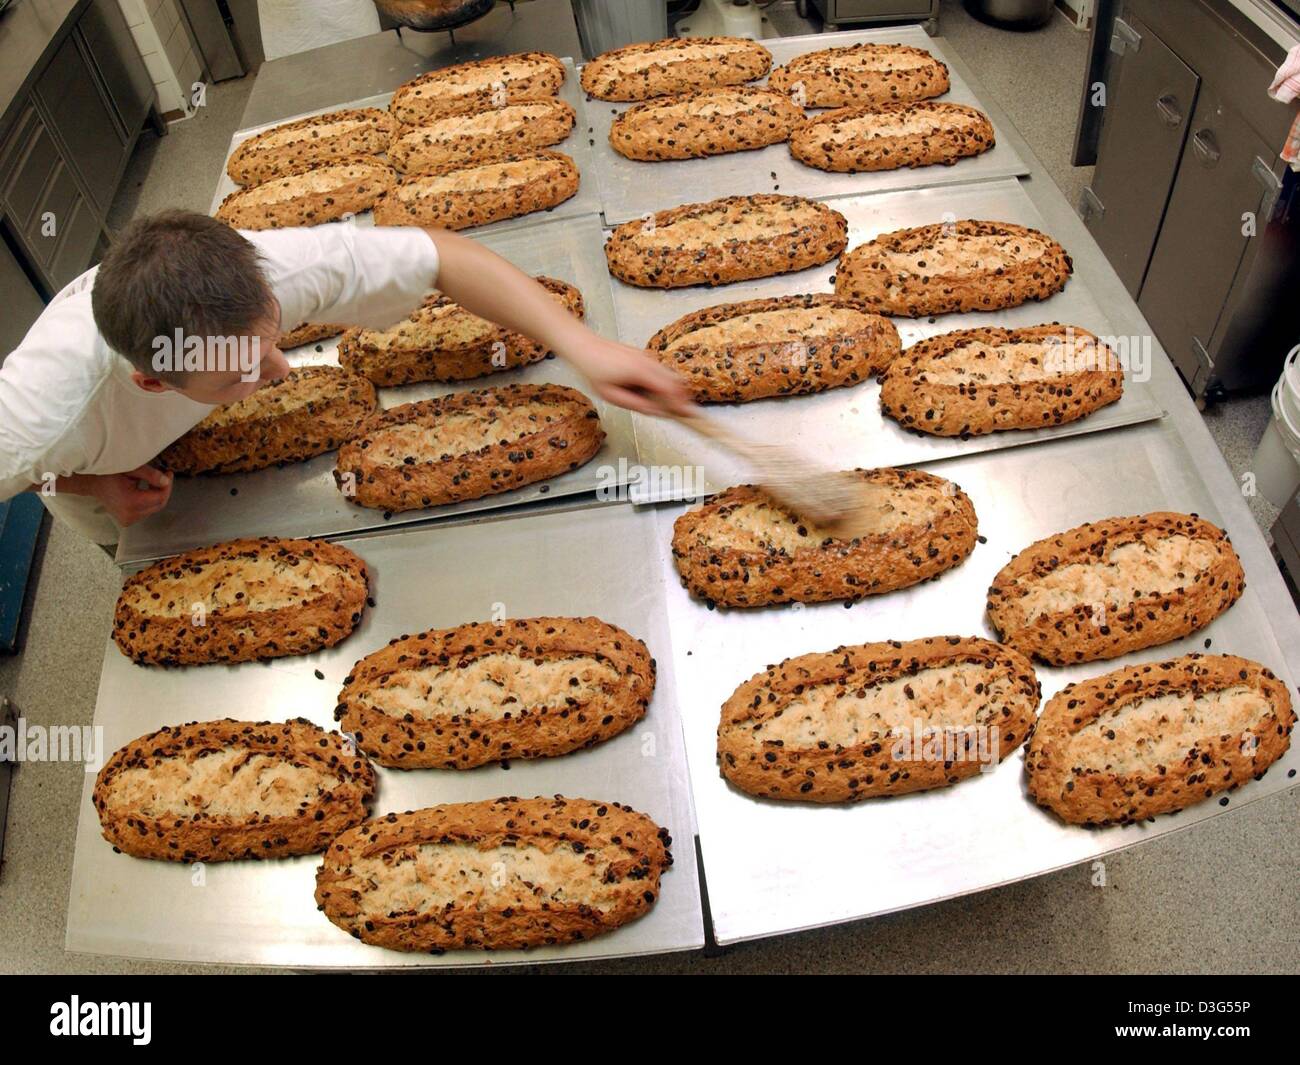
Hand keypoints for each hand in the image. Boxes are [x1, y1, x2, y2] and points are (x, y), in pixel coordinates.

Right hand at [82, 465, 173, 525]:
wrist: (92, 483)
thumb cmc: (110, 473)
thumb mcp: (131, 469)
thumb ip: (150, 474)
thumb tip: (166, 481)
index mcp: (131, 502)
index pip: (159, 497)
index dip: (167, 485)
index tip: (169, 473)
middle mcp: (130, 515)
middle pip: (158, 504)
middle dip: (163, 490)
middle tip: (164, 476)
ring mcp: (127, 520)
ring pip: (153, 508)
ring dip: (156, 495)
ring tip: (150, 482)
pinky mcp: (127, 521)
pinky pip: (145, 511)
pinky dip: (148, 501)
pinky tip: (143, 491)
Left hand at [560, 334, 694, 416]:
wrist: (584, 346)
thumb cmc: (593, 370)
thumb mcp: (611, 395)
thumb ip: (636, 405)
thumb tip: (657, 412)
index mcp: (641, 371)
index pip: (671, 390)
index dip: (681, 404)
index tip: (689, 416)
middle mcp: (649, 361)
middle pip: (678, 381)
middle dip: (682, 398)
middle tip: (682, 414)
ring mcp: (648, 356)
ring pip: (672, 375)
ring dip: (673, 391)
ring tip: (666, 406)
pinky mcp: (645, 355)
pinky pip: (662, 370)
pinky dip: (664, 383)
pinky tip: (653, 393)